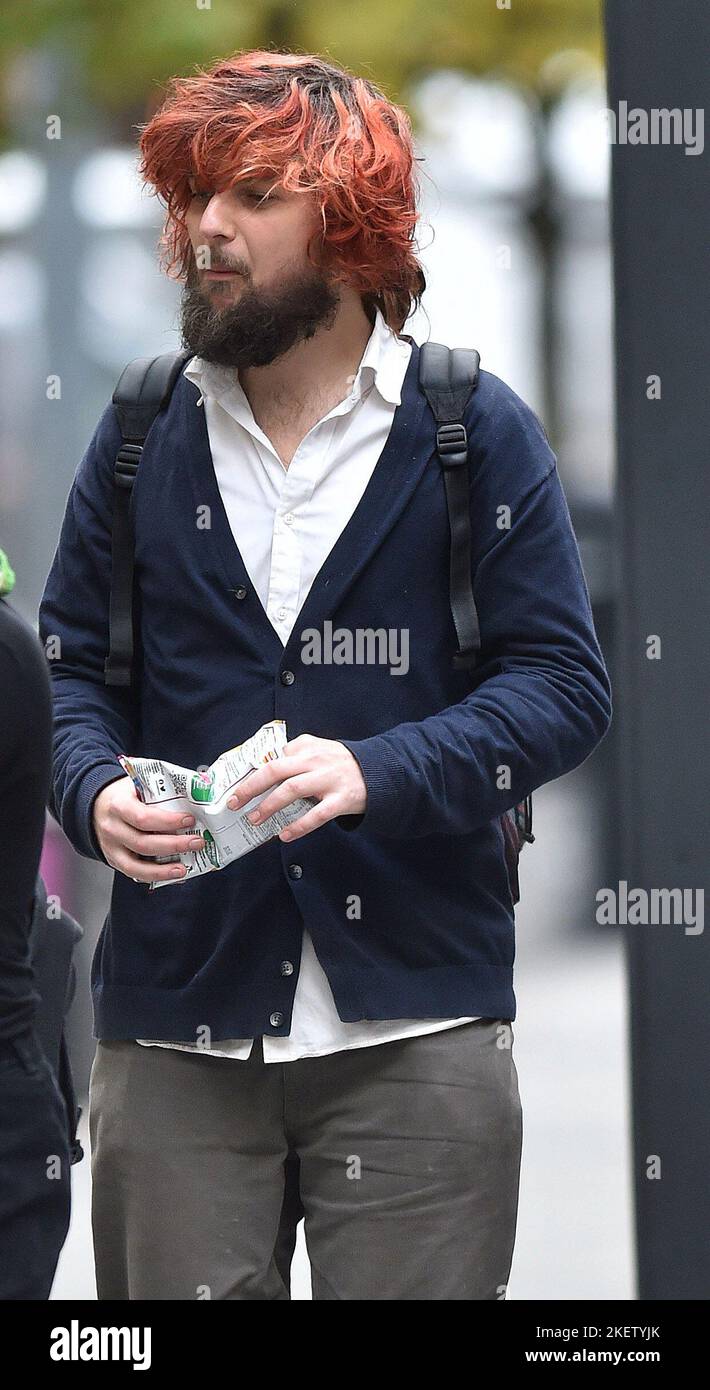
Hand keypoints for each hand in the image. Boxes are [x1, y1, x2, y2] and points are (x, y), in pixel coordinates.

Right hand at [92, 775, 205, 882]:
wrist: (97, 805)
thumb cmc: (124, 794)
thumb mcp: (137, 785)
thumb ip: (160, 790)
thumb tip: (197, 789)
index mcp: (118, 805)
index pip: (143, 817)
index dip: (168, 821)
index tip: (189, 820)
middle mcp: (112, 828)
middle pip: (143, 843)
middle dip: (173, 845)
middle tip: (197, 842)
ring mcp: (111, 847)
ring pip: (136, 865)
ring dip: (163, 869)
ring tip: (184, 868)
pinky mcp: (114, 860)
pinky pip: (134, 873)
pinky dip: (154, 876)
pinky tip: (172, 874)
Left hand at [226, 734, 366, 842]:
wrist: (379, 771)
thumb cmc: (341, 764)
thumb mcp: (317, 751)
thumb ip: (293, 759)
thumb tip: (260, 777)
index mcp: (306, 746)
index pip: (272, 758)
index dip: (251, 773)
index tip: (236, 787)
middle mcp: (315, 760)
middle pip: (275, 770)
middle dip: (251, 787)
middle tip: (234, 803)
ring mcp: (329, 779)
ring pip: (292, 790)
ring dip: (269, 806)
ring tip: (255, 820)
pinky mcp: (342, 799)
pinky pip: (316, 814)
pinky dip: (298, 826)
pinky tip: (284, 835)